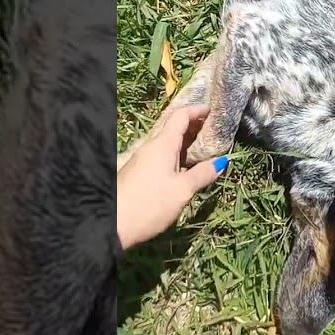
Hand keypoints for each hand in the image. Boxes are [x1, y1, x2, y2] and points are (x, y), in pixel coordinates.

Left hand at [117, 104, 228, 249]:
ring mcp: (143, 160)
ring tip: (204, 148)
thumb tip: (221, 161)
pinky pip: (161, 155)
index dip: (197, 110)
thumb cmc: (150, 203)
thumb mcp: (182, 190)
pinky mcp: (139, 173)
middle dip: (193, 126)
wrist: (113, 224)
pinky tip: (184, 167)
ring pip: (166, 143)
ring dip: (185, 142)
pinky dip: (176, 155)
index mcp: (162, 144)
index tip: (212, 110)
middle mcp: (151, 147)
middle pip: (173, 128)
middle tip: (213, 130)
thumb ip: (202, 174)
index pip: (180, 116)